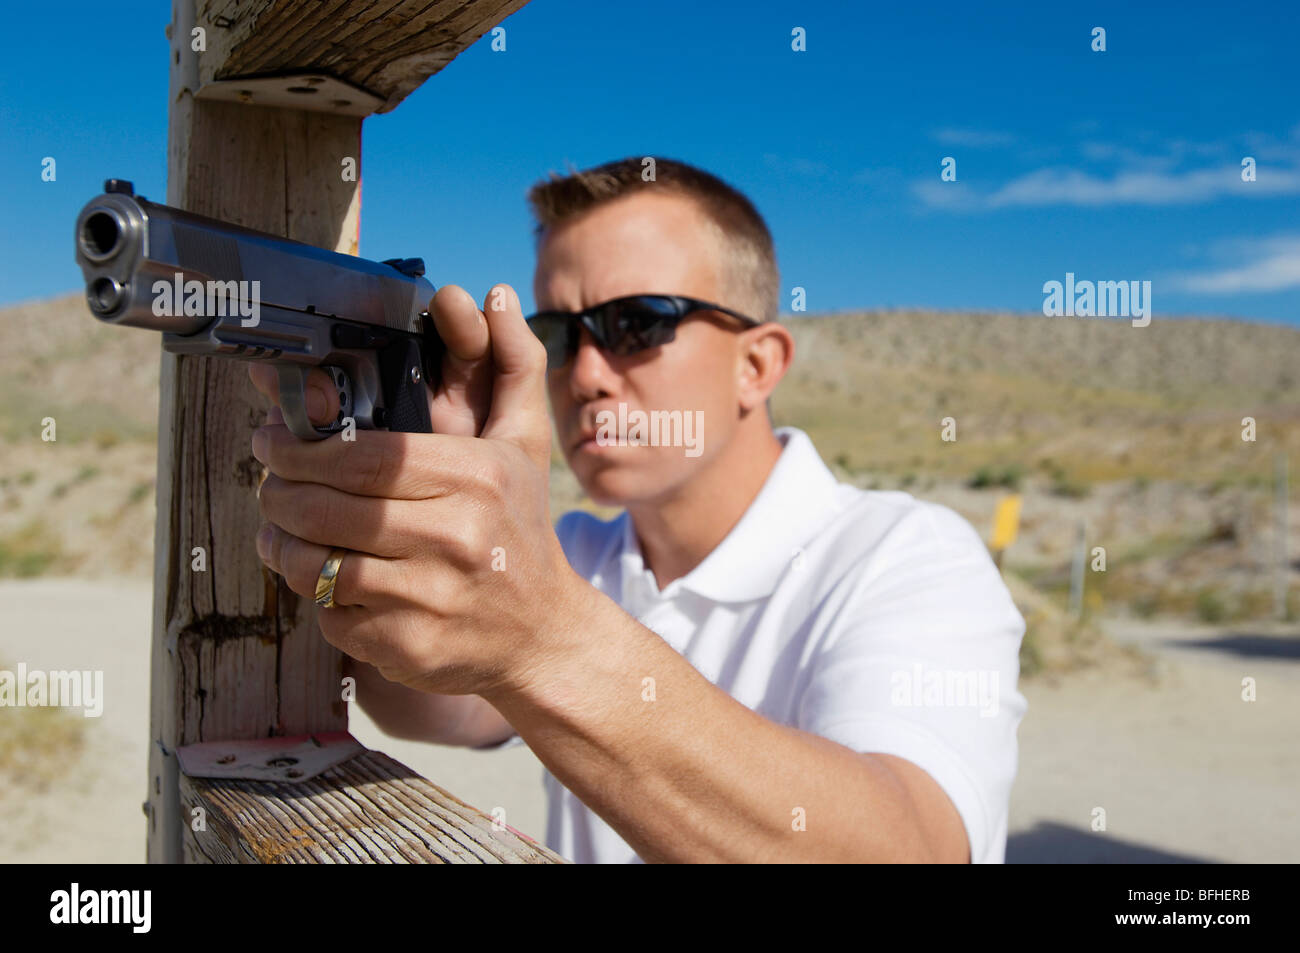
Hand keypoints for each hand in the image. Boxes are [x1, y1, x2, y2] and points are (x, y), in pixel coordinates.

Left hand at [248, 283, 583, 698]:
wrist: (544, 635)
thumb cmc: (521, 530)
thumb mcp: (524, 446)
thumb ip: (511, 366)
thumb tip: (493, 293)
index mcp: (475, 478)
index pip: (362, 458)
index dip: (299, 449)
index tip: (270, 441)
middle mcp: (455, 537)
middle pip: (327, 509)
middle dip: (278, 494)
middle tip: (269, 485)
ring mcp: (430, 598)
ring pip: (317, 566)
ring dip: (283, 548)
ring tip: (280, 534)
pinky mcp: (408, 647)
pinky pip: (331, 615)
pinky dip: (317, 598)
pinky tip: (328, 582)